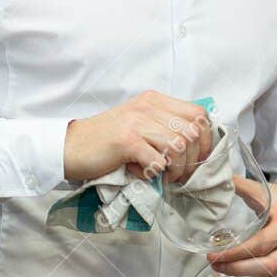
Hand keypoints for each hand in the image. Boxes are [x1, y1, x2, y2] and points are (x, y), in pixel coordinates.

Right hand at [62, 91, 211, 183]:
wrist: (71, 146)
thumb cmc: (106, 140)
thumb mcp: (139, 123)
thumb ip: (164, 126)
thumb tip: (196, 146)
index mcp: (154, 100)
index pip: (198, 114)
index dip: (205, 140)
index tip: (198, 158)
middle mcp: (147, 107)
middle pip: (192, 132)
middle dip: (192, 160)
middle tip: (178, 174)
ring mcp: (136, 122)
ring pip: (178, 147)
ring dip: (175, 169)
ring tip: (162, 176)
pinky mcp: (126, 141)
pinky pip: (157, 161)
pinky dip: (154, 173)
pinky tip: (140, 172)